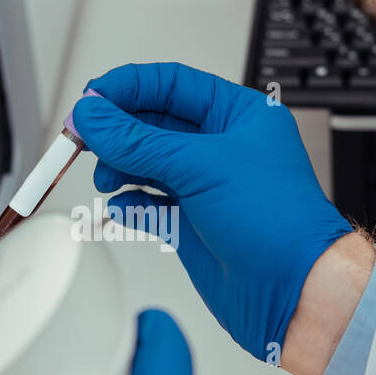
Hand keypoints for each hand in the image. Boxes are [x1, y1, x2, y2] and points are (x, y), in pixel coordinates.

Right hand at [73, 63, 351, 361]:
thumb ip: (138, 141)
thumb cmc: (280, 224)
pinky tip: (119, 204)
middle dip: (115, 130)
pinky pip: (149, 203)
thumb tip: (94, 116)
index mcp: (238, 116)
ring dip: (119, 166)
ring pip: (146, 163)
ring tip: (106, 176)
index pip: (172, 84)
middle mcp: (222, 148)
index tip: (91, 100)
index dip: (128, 89)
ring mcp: (206, 186)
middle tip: (81, 137)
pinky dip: (129, 202)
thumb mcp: (201, 167)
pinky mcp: (192, 223)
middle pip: (153, 123)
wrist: (294, 290)